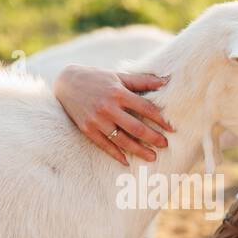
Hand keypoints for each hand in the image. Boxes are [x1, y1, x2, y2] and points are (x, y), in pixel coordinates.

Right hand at [54, 65, 174, 164]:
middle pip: (135, 127)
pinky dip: (116, 154)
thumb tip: (165, 82)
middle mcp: (108, 107)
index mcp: (118, 92)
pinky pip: (104, 145)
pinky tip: (126, 161)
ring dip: (138, 150)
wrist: (66, 83)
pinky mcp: (87, 129)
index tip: (171, 129)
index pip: (145, 108)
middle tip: (165, 145)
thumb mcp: (118, 76)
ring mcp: (97, 120)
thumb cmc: (96, 78)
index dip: (159, 119)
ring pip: (122, 139)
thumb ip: (141, 80)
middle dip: (152, 138)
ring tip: (152, 157)